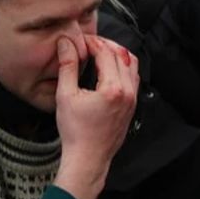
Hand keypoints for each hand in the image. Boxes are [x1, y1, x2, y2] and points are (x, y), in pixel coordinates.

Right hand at [53, 35, 139, 198]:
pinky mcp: (132, 106)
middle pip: (122, 55)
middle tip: (89, 42)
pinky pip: (133, 79)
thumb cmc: (76, 133)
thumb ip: (67, 67)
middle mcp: (128, 92)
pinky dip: (123, 68)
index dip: (93, 42)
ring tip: (101, 52)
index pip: (106, 53)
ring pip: (132, 65)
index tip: (81, 40)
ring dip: (117, 54)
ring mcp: (132, 100)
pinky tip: (110, 69)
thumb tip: (66, 44)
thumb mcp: (65, 96)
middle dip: (105, 44)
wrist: (88, 159)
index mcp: (113, 89)